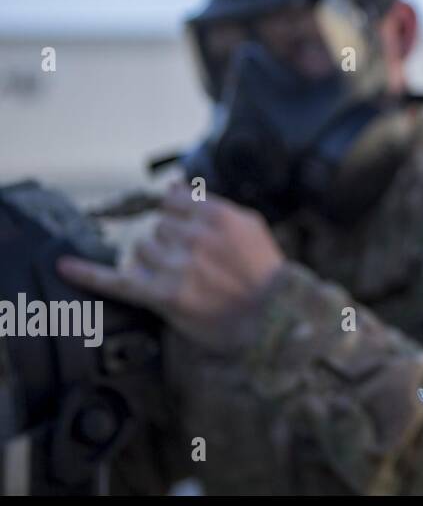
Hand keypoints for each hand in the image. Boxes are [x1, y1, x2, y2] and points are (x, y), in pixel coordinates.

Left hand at [58, 181, 285, 352]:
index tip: (186, 228)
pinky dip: (88, 273)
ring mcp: (178, 267)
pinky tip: (65, 266)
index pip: (173, 200)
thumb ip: (212, 203)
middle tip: (195, 262)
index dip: (179, 215)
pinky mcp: (163, 296)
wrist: (274, 318)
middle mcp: (195, 238)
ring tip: (182, 277)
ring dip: (155, 261)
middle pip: (158, 226)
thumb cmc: (263, 272)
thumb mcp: (250, 226)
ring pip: (141, 249)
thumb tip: (174, 187)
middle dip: (171, 241)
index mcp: (217, 216)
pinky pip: (118, 280)